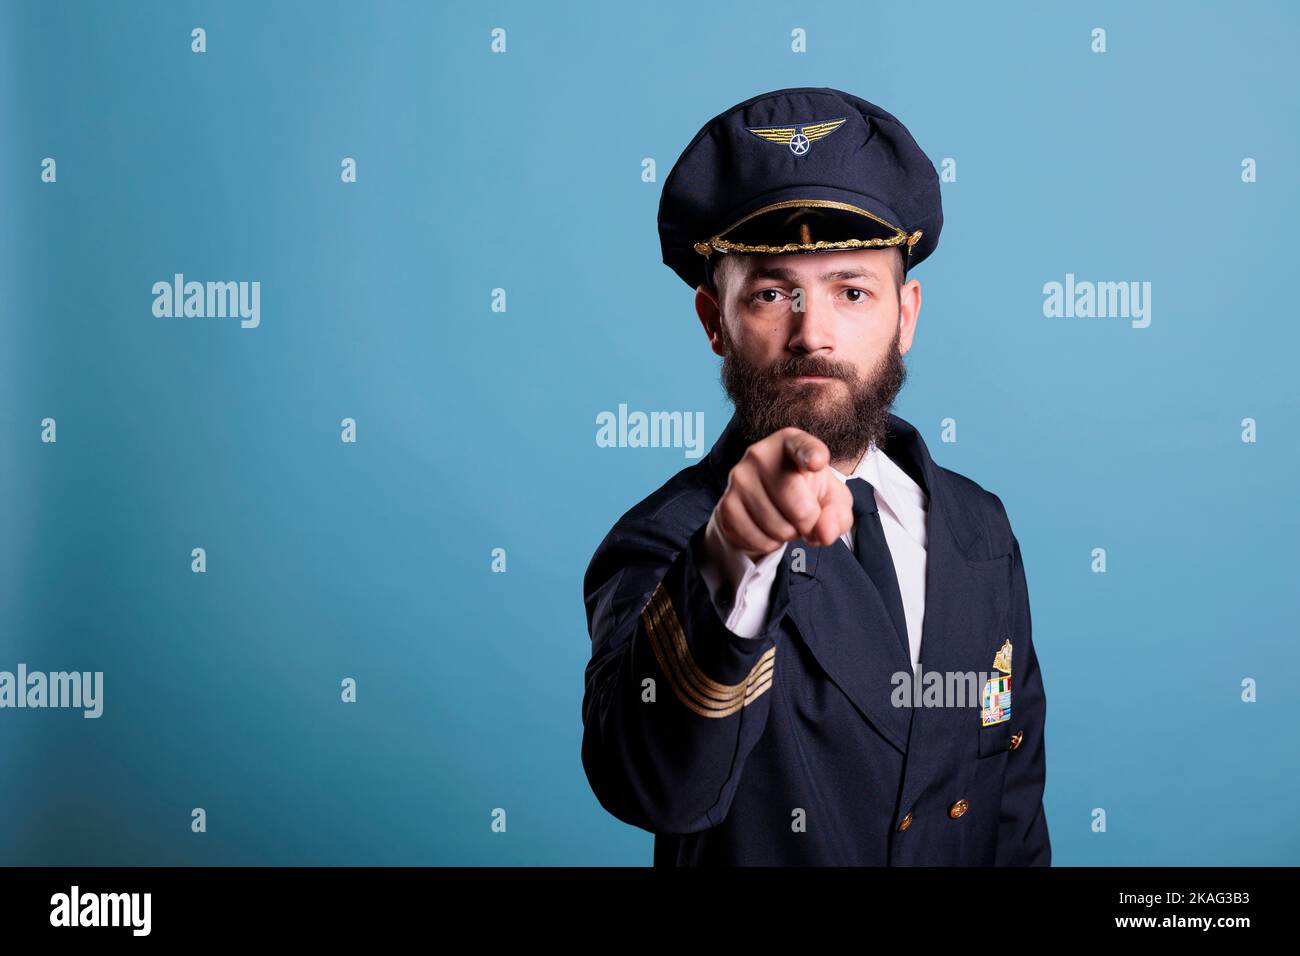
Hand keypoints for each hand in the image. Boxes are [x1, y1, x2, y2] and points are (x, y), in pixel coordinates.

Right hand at [712, 427, 854, 560]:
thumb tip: (825, 533)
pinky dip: (771, 544)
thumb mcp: (831, 499)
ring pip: (779, 528)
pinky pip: (760, 540)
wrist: (762, 504)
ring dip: (789, 534)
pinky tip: (767, 528)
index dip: (810, 455)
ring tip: (784, 519)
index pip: (801, 447)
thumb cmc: (805, 494)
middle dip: (809, 523)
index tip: (817, 462)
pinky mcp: (726, 505)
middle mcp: (760, 454)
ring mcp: (739, 479)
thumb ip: (838, 515)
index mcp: (790, 443)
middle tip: (806, 517)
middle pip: (798, 506)